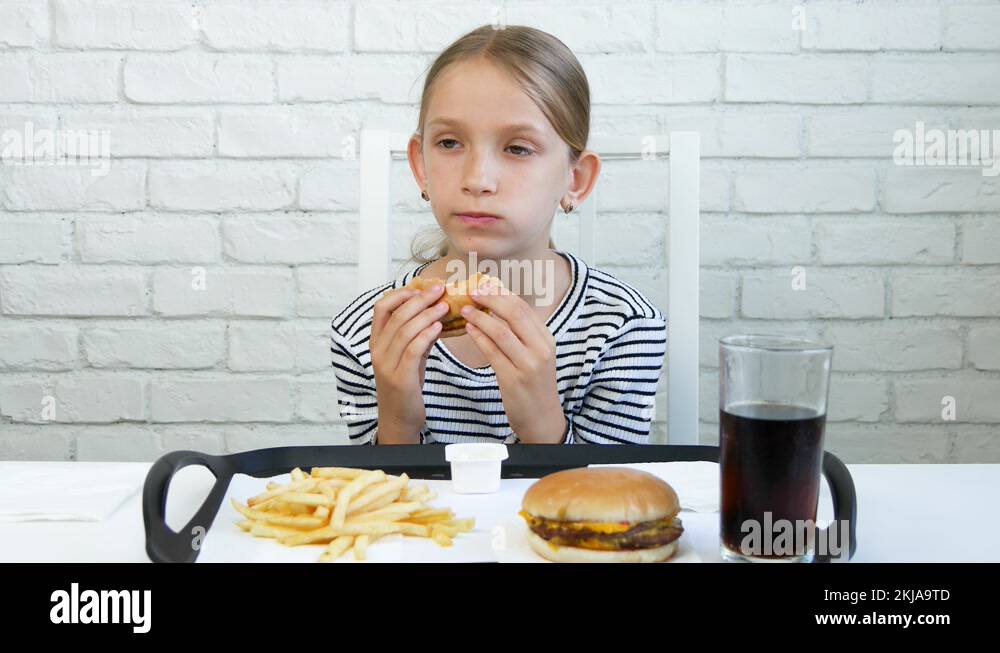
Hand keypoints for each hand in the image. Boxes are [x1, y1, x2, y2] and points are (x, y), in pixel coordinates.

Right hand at [369, 282, 448, 442]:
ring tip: (445, 306)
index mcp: (377, 342)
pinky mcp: (400, 378)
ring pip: (405, 330)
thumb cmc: (405, 385)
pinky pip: (413, 350)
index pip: (381, 308)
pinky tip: (439, 327)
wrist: (399, 418)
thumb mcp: (409, 355)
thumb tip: (435, 312)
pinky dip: (426, 335)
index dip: (401, 294)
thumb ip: (417, 335)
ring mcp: (387, 365)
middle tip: (439, 290)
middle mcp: (378, 351)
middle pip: (396, 315)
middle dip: (419, 299)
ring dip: (427, 314)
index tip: (421, 288)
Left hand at [463, 279, 566, 442]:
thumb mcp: (536, 355)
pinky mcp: (513, 379)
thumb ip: (522, 334)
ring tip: (465, 309)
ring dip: (480, 317)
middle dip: (491, 298)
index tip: (484, 284)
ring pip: (501, 331)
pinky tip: (468, 329)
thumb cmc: (535, 385)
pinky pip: (492, 352)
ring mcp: (528, 364)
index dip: (502, 293)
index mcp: (546, 339)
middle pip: (514, 314)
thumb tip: (498, 306)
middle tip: (472, 290)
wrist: (542, 418)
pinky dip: (479, 337)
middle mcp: (540, 349)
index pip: (523, 308)